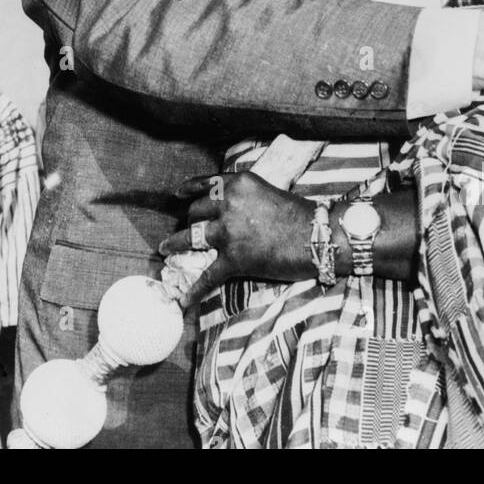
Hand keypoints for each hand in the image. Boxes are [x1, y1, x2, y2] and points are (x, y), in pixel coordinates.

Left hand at [159, 171, 314, 308]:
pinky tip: (182, 299)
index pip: (205, 185)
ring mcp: (229, 232)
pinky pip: (207, 276)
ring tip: (165, 250)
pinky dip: (193, 290)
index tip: (177, 195)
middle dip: (191, 221)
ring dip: (174, 245)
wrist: (319, 237)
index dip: (188, 190)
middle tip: (189, 231)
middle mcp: (229, 204)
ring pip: (190, 238)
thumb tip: (227, 209)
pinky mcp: (235, 259)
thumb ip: (245, 197)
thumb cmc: (300, 215)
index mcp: (238, 184)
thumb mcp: (267, 192)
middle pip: (195, 212)